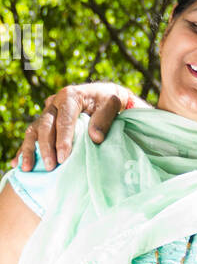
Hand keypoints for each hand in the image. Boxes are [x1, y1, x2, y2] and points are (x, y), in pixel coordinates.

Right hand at [15, 82, 130, 170]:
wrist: (103, 96)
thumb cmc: (108, 101)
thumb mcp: (111, 104)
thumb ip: (104, 119)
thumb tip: (95, 138)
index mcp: (69, 96)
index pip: (64, 120)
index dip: (62, 139)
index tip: (63, 158)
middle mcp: (54, 102)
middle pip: (45, 126)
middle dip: (46, 147)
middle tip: (51, 166)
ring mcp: (47, 112)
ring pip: (33, 131)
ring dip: (29, 150)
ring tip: (27, 168)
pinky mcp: (45, 122)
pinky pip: (32, 136)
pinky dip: (24, 149)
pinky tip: (17, 163)